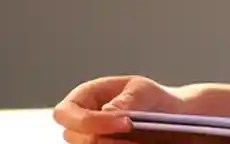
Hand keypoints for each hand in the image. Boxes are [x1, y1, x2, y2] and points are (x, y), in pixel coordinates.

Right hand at [53, 74, 188, 143]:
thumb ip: (128, 98)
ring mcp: (88, 141)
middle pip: (75, 138)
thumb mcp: (142, 89)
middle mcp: (79, 124)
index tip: (125, 123)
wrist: (163, 116)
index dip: (90, 120)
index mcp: (82, 98)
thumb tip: (108, 110)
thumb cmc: (147, 98)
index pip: (66, 112)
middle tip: (136, 139)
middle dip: (105, 140)